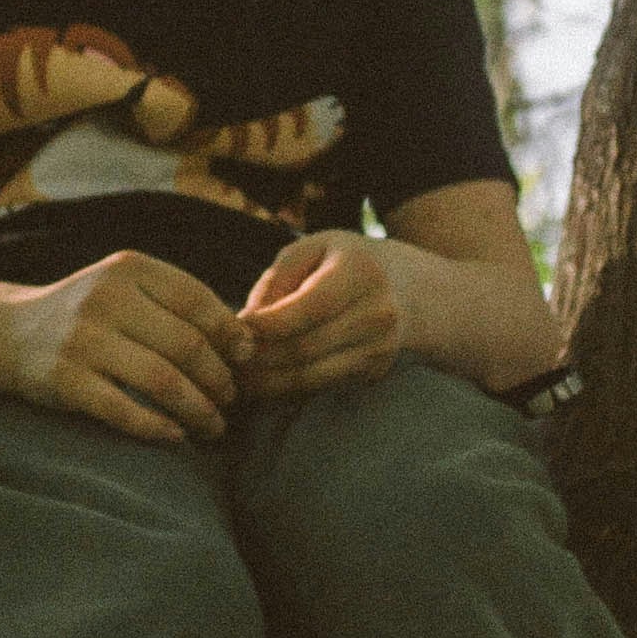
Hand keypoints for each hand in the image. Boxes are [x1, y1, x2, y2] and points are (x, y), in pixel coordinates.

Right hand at [0, 249, 249, 444]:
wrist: (11, 333)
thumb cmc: (89, 315)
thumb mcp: (126, 288)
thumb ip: (176, 303)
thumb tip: (247, 341)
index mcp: (128, 269)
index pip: (198, 300)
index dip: (230, 334)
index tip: (246, 360)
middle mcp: (105, 297)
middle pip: (187, 345)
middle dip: (219, 379)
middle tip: (231, 400)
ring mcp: (82, 339)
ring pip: (163, 381)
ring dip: (198, 410)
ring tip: (213, 425)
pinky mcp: (65, 381)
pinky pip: (125, 411)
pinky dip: (158, 428)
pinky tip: (176, 437)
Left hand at [236, 230, 401, 402]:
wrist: (410, 289)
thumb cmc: (347, 262)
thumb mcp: (313, 249)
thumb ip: (277, 280)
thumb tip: (245, 323)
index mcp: (360, 272)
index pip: (308, 307)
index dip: (267, 325)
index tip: (234, 328)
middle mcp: (377, 313)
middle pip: (306, 347)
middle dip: (260, 359)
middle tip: (225, 361)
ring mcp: (380, 347)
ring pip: (313, 375)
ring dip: (269, 382)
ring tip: (238, 378)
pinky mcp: (374, 371)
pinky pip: (323, 385)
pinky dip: (289, 388)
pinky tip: (264, 383)